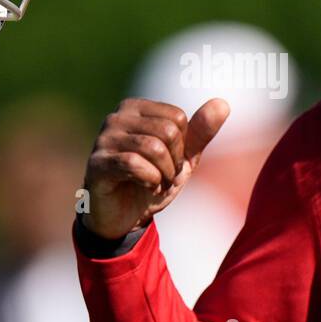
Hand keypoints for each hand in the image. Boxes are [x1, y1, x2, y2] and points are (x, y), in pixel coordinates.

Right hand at [82, 97, 229, 239]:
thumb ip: (201, 132)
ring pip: (154, 147)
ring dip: (164, 174)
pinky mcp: (97, 163)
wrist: (124, 217)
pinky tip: (145, 187)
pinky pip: (134, 164)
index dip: (182, 146)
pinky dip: (150, 180)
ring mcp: (104, 139)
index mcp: (136, 108)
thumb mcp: (183, 158)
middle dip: (174, 161)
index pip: (177, 118)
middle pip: (168, 131)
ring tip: (155, 182)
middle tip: (163, 176)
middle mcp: (117, 117)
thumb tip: (223, 103)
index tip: (169, 161)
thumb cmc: (151, 181)